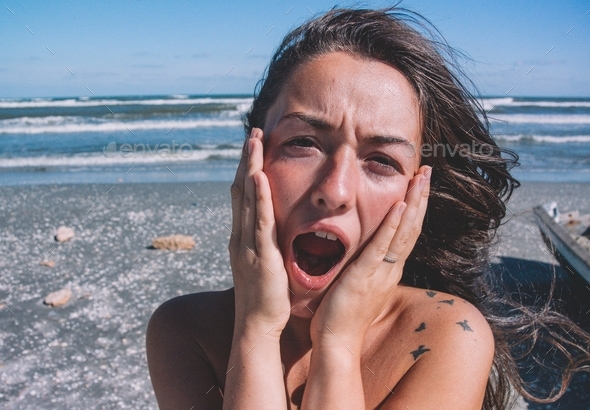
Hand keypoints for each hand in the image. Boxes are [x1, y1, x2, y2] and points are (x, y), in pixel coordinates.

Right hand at [229, 128, 290, 337]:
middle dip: (246, 160)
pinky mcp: (260, 254)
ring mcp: (247, 244)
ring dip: (249, 167)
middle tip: (252, 134)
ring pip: (246, 199)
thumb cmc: (265, 297)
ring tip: (253, 142)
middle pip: (240, 190)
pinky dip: (258, 197)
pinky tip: (259, 177)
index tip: (254, 148)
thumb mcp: (264, 263)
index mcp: (243, 237)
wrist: (257, 324)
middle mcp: (240, 236)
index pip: (243, 197)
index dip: (247, 170)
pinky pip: (259, 221)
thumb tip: (274, 230)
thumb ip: (266, 244)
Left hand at [309, 165, 431, 349]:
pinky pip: (382, 247)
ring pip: (403, 233)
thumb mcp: (361, 283)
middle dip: (421, 198)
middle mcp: (391, 268)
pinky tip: (400, 206)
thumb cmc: (344, 314)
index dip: (416, 208)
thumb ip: (368, 265)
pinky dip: (393, 226)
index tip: (420, 184)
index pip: (407, 232)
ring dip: (414, 204)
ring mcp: (380, 272)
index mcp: (389, 269)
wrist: (336, 341)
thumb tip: (367, 251)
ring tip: (421, 179)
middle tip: (427, 171)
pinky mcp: (364, 276)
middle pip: (412, 227)